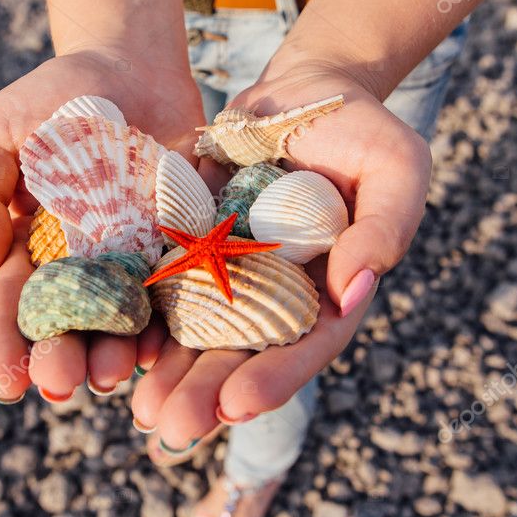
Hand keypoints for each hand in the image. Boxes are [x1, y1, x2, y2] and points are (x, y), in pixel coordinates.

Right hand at [0, 48, 202, 401]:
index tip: (5, 384)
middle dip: (63, 359)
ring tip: (115, 374)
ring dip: (117, 353)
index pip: (13, 307)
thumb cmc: (56, 94)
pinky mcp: (181, 245)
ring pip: (123, 322)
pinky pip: (176, 293)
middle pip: (70, 326)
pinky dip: (171, 323)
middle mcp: (83, 265)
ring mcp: (133, 259)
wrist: (134, 64)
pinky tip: (165, 347)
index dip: (5, 347)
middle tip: (64, 384)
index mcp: (32, 247)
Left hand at [130, 61, 431, 450]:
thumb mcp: (395, 167)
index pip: (306, 344)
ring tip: (142, 408)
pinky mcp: (195, 240)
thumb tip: (352, 292)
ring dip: (171, 370)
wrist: (303, 89)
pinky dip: (147, 315)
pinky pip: (168, 282)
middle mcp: (280, 290)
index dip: (275, 375)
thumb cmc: (362, 128)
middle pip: (244, 351)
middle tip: (172, 427)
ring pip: (200, 329)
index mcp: (333, 287)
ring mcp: (234, 269)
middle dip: (207, 391)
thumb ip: (385, 228)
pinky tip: (120, 345)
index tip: (237, 404)